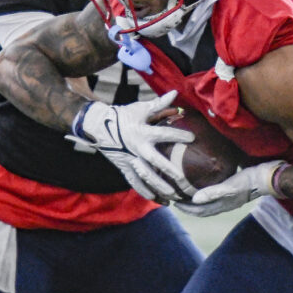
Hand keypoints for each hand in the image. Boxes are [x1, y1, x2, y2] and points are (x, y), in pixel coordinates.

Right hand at [70, 90, 194, 200]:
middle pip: (154, 162)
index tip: (193, 137)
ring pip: (145, 177)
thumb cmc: (124, 115)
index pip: (164, 134)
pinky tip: (158, 200)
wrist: (99, 126)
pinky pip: (136, 183)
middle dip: (168, 170)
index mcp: (143, 132)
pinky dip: (146, 192)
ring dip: (159, 187)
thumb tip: (175, 92)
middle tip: (181, 179)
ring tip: (173, 196)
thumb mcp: (141, 108)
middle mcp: (137, 148)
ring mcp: (130, 160)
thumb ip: (159, 104)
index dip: (178, 134)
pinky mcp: (125, 168)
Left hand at [176, 160, 285, 216]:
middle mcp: (225, 204)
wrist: (268, 177)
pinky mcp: (235, 191)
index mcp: (222, 205)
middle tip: (176, 197)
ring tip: (187, 192)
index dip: (186, 209)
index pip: (200, 211)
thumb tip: (194, 199)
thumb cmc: (249, 180)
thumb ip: (213, 193)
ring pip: (209, 203)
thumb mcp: (230, 186)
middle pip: (203, 209)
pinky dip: (207, 192)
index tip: (174, 202)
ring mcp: (230, 198)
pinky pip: (216, 194)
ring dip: (197, 200)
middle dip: (188, 206)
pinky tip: (206, 182)